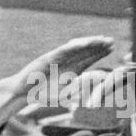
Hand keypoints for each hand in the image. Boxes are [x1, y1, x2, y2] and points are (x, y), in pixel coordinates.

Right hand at [0, 37, 114, 134]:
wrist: (23, 92)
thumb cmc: (43, 94)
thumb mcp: (66, 95)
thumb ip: (79, 92)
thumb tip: (92, 93)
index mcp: (71, 69)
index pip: (88, 59)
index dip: (99, 53)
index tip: (112, 48)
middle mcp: (65, 62)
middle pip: (84, 51)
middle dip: (98, 46)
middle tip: (111, 40)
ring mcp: (57, 58)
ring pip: (75, 49)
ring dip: (88, 43)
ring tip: (101, 39)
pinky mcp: (47, 58)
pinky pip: (62, 51)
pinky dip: (73, 47)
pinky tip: (83, 43)